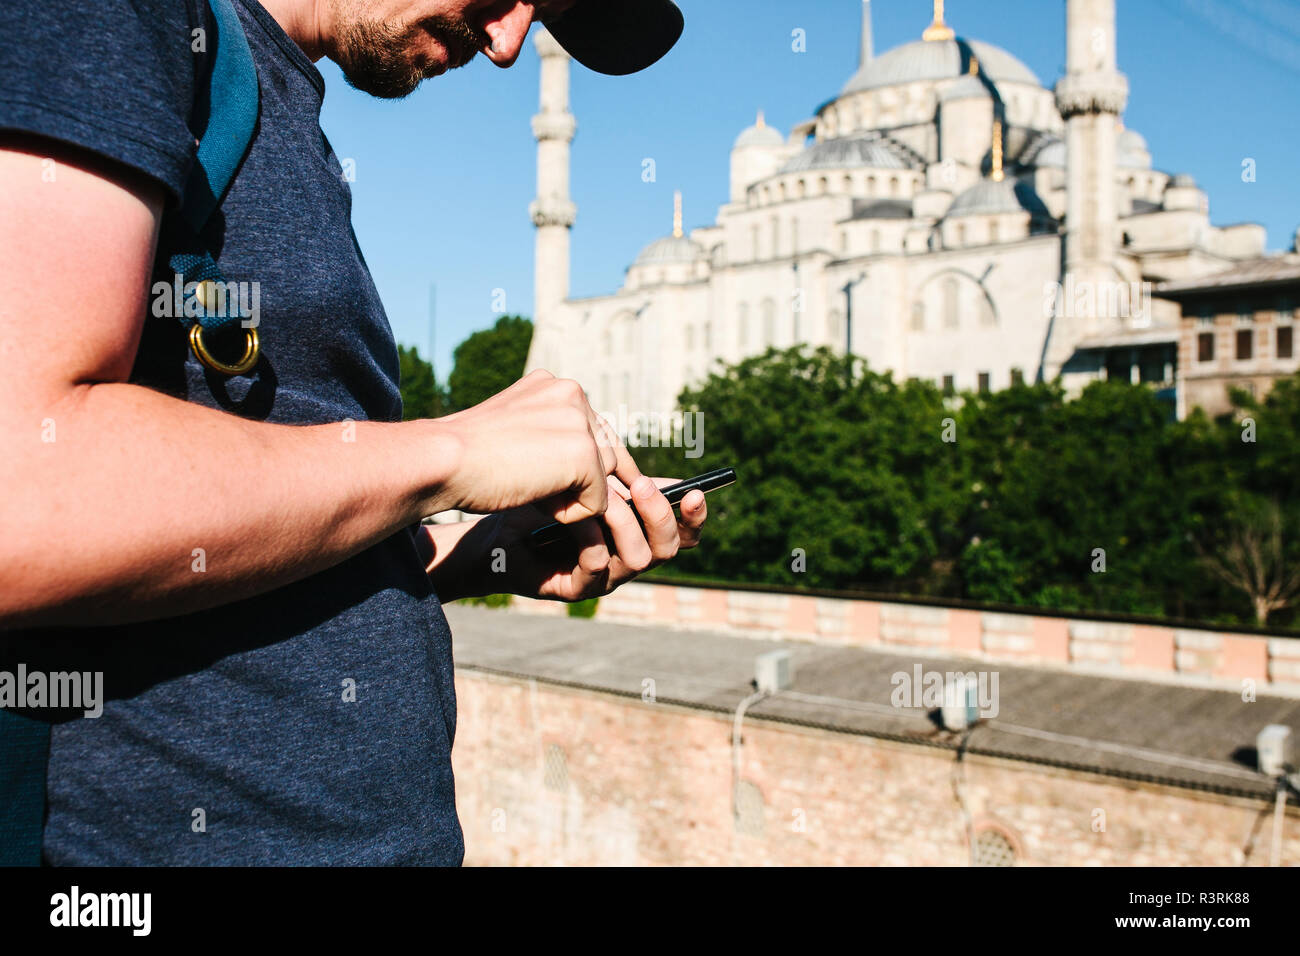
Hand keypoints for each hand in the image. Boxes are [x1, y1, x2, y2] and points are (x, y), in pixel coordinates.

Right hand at [435, 369, 636, 524]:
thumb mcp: (515, 432)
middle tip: (533, 488)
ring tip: (529, 492)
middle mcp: (573, 393)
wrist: (441, 460)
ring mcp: (581, 421)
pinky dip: (570, 515)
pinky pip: (598, 503)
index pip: (593, 431)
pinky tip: (534, 502)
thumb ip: (548, 436)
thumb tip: (588, 467)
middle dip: (580, 482)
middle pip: (606, 454)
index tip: (565, 484)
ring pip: (604, 479)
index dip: (582, 465)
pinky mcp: (584, 452)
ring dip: (574, 497)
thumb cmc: (466, 458)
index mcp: (555, 386)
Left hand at [446, 474, 707, 602]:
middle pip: (669, 547)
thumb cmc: (539, 499)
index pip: (683, 530)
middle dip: (662, 515)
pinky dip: (592, 543)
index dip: (695, 515)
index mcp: (638, 531)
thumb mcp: (582, 478)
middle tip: (643, 487)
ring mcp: (604, 575)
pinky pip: (598, 570)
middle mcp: (627, 556)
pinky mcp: (575, 588)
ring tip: (607, 498)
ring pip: (641, 559)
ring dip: (628, 525)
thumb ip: (616, 471)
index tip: (696, 491)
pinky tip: (578, 520)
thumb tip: (644, 455)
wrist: (492, 527)